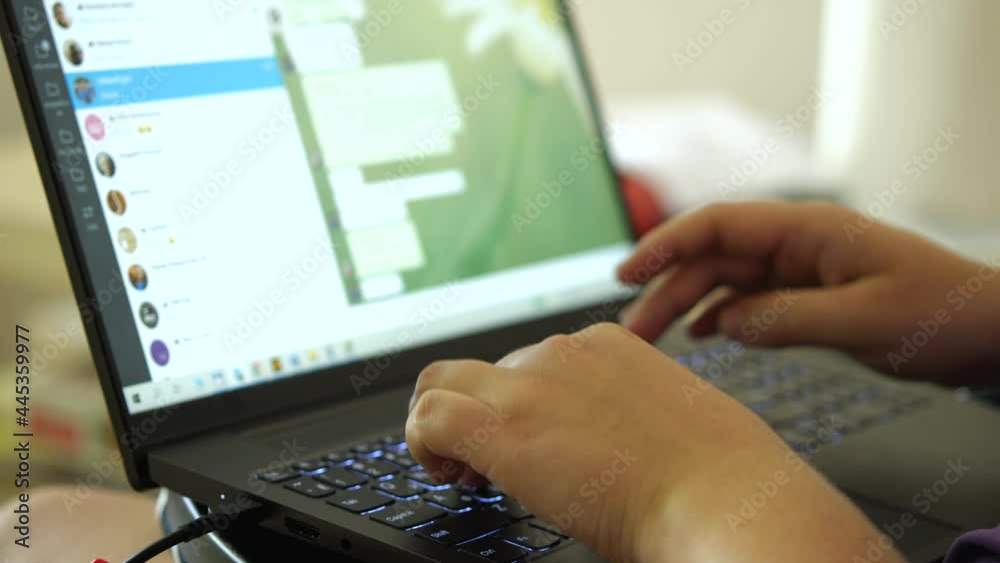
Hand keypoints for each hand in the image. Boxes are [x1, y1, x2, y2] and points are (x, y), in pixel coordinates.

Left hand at [405, 324, 897, 562]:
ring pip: (442, 382)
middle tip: (490, 464)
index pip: (534, 361)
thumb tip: (613, 442)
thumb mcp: (675, 419)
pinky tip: (450, 476)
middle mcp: (562, 354)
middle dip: (482, 414)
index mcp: (607, 345)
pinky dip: (422, 444)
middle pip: (488, 371)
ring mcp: (528, 386)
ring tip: (462, 471)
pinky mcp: (501, 429)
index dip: (521, 404)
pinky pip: (429, 418)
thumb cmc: (719, 477)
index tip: (533, 442)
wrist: (725, 497)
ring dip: (442, 423)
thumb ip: (631, 414)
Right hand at [617, 201, 999, 383]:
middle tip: (632, 331)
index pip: (718, 225)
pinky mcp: (808, 295)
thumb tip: (722, 323)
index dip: (665, 244)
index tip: (626, 272)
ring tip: (654, 341)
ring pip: (726, 281)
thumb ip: (787, 320)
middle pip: (712, 257)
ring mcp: (801, 269)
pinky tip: (702, 337)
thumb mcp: (864, 321)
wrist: (989, 331)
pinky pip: (750, 301)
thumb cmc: (943, 315)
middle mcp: (796, 243)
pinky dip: (721, 317)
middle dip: (666, 288)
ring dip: (686, 306)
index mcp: (808, 230)